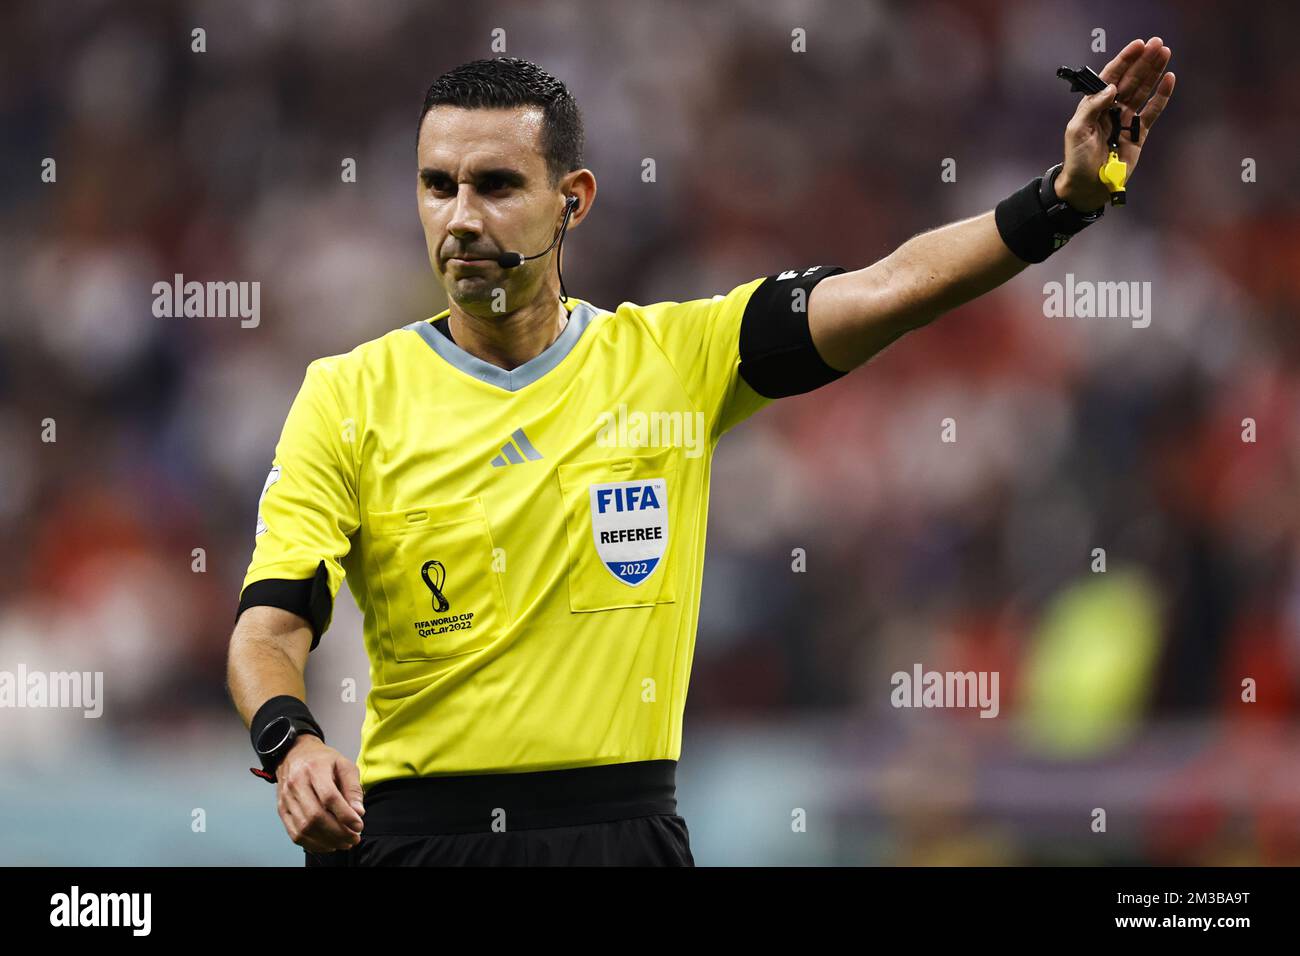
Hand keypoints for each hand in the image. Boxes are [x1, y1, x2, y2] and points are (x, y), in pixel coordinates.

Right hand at [274, 735, 365, 852]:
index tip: (359, 826)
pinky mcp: (282, 810)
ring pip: (304, 828)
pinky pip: (295, 834)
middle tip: (354, 838)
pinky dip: (313, 844)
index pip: (329, 797)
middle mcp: (296, 784)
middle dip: (338, 832)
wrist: (294, 754)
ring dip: (327, 841)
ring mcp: (286, 799)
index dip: (345, 815)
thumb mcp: (344, 765)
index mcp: (314, 769)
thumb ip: (353, 788)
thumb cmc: (323, 760)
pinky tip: (328, 844)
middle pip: (315, 816)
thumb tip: (358, 813)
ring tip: (344, 843)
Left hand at [1056, 36, 1176, 210]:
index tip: (1138, 46)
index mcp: (1094, 106)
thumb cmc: (1077, 160)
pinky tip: (1169, 80)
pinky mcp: (1138, 133)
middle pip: (1130, 80)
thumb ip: (1092, 107)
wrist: (1087, 186)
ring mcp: (1126, 120)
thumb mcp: (1076, 131)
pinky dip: (1161, 96)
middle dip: (1143, 61)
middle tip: (1158, 43)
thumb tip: (1111, 88)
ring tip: (1165, 53)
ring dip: (1154, 72)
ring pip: (1143, 91)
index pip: (1110, 77)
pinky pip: (1152, 111)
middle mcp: (1111, 109)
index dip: (1124, 61)